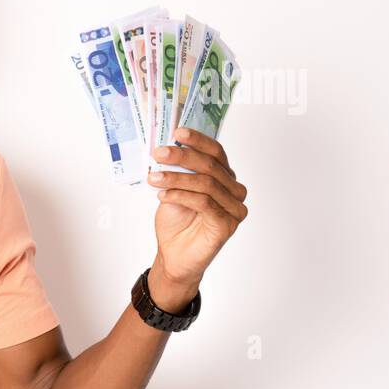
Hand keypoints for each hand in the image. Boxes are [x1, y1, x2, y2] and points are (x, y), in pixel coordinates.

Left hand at [145, 127, 247, 302]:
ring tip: (154, 178)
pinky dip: (181, 196)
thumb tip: (168, 147)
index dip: (198, 141)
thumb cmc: (176, 223)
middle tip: (159, 153)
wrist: (174, 256)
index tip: (178, 132)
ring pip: (206, 184)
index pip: (216, 152)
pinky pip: (204, 203)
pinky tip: (163, 195)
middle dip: (182, 156)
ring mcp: (234, 208)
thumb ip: (178, 170)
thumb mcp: (174, 189)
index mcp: (224, 178)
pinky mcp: (227, 224)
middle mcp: (233, 191)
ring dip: (176, 178)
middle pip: (211, 166)